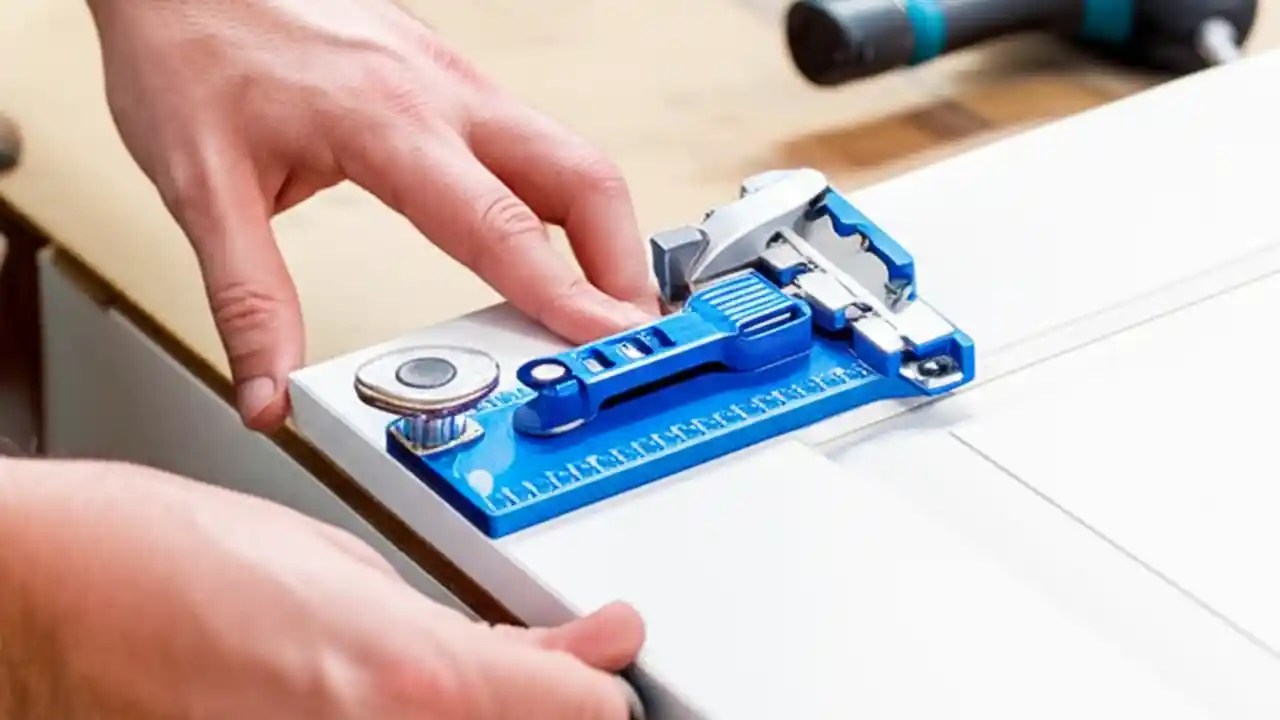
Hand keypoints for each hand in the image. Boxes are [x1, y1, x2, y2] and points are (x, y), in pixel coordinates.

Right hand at [0, 458, 645, 718]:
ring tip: (442, 682)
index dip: (601, 681)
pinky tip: (381, 702)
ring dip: (484, 719)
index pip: (595, 715)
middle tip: (544, 667)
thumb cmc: (168, 557)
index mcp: (416, 679)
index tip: (600, 655)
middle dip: (546, 707)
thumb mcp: (353, 565)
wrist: (49, 602)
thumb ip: (468, 626)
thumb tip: (553, 649)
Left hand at [85, 0, 661, 430]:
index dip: (564, 291)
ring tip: (599, 303)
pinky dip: (565, 206)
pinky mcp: (451, 79)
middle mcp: (443, 94)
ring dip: (602, 234)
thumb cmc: (192, 45)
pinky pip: (536, 145)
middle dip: (622, 263)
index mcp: (388, 122)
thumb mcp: (203, 186)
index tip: (606, 339)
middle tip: (625, 332)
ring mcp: (457, 81)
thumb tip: (271, 391)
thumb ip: (249, 301)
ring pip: (571, 158)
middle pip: (582, 178)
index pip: (503, 223)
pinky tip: (547, 244)